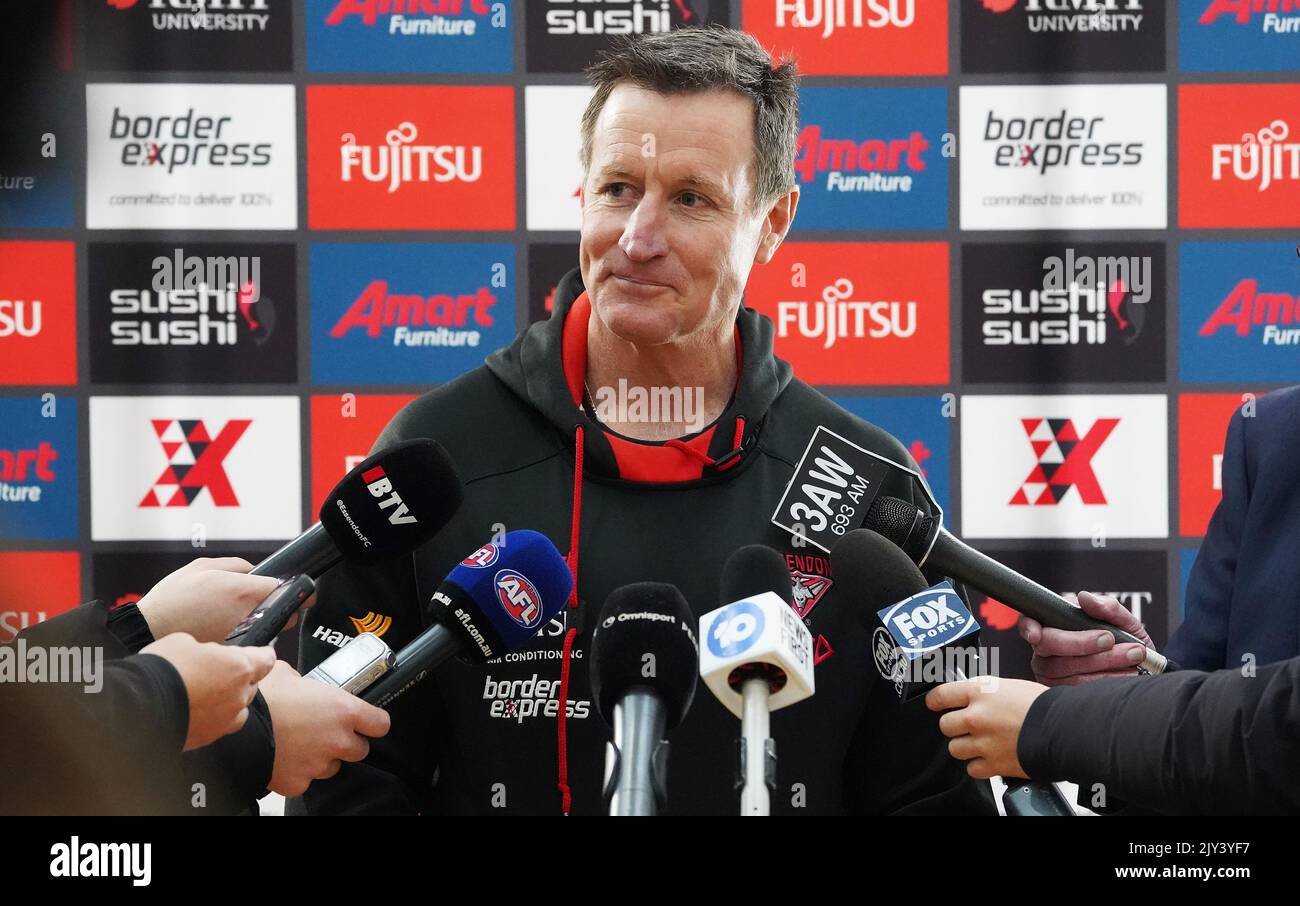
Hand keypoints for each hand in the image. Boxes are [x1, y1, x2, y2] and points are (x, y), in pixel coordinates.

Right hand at [135, 557, 282, 642]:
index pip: (285, 590)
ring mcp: (241, 637)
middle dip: (284, 609)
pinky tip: (229, 632)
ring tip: (242, 619)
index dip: (295, 588)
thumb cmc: (172, 598)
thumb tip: (255, 572)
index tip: (301, 590)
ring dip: (266, 624)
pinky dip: (247, 638)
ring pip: (269, 632)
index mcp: (243, 591)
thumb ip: (236, 566)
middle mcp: (247, 616)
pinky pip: (251, 644)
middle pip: (286, 616)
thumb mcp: (202, 567)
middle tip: (270, 603)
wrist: (147, 630)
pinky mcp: (232, 653)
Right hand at [140, 633, 276, 751]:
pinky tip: (196, 711)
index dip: (263, 655)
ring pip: (238, 709)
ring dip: (230, 700)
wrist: (140, 707)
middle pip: (251, 685)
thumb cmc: (163, 668)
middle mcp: (238, 697)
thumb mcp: (185, 643)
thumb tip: (206, 659)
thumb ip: (206, 651)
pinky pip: (219, 726)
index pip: (265, 660)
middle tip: (219, 671)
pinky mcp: (208, 738)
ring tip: (210, 694)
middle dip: (241, 677)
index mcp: (239, 668)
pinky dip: (213, 718)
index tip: (263, 653)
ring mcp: (225, 721)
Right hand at [257, 661, 391, 796]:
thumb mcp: (285, 673)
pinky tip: (284, 758)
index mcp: (343, 710)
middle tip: (326, 733)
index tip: (366, 721)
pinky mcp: (299, 783)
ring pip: (332, 766)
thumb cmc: (261, 699)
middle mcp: (338, 740)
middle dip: (346, 742)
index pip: (380, 723)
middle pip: (360, 749)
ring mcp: (320, 764)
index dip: (373, 722)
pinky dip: (298, 772)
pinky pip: (306, 780)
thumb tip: (297, 679)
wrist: (236, 732)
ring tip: (301, 744)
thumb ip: (303, 679)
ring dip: (323, 757)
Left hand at [925, 678, 1047, 779]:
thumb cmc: (1043, 705)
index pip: (940, 695)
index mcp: (979, 691)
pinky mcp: (993, 764)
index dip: (935, 701)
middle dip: (954, 726)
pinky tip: (989, 758)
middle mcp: (976, 717)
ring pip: (955, 748)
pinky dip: (979, 766)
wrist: (1064, 729)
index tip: (935, 704)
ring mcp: (983, 742)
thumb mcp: (1009, 686)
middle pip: (945, 725)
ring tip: (981, 743)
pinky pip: (971, 769)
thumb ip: (985, 693)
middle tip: (967, 726)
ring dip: (965, 747)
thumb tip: (973, 697)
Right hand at [1018, 591, 1153, 685]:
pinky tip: (1126, 672)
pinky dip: (1106, 679)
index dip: (1028, 628)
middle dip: (1080, 642)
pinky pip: (1079, 688)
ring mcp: (1052, 675)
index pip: (1028, 623)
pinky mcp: (1064, 694)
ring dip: (1102, 661)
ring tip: (1132, 653)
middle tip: (1110, 639)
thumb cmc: (1126, 643)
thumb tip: (1085, 598)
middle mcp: (1046, 651)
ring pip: (1065, 669)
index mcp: (1053, 626)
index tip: (1036, 634)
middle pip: (1048, 645)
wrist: (1144, 671)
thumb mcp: (1123, 622)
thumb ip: (1107, 608)